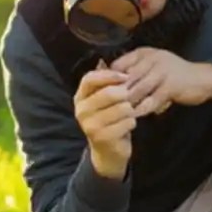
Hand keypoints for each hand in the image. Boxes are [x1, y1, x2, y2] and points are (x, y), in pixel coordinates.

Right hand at [74, 63, 134, 179]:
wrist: (108, 151)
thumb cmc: (108, 120)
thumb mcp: (103, 101)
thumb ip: (104, 83)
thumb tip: (104, 60)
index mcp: (80, 97)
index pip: (90, 79)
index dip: (109, 75)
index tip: (125, 76)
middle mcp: (81, 111)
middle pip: (110, 93)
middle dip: (126, 95)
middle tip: (130, 100)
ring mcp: (90, 125)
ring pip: (122, 108)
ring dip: (131, 110)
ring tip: (128, 114)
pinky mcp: (102, 137)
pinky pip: (127, 122)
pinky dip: (132, 122)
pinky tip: (128, 125)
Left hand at [110, 47, 211, 114]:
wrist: (202, 79)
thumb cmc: (174, 74)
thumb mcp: (153, 66)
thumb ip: (135, 71)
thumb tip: (110, 80)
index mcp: (144, 53)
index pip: (118, 65)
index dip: (108, 80)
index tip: (101, 94)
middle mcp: (152, 59)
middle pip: (125, 78)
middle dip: (115, 94)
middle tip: (106, 108)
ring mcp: (162, 72)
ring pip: (137, 90)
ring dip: (127, 103)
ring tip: (118, 114)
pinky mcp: (170, 86)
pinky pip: (151, 100)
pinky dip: (142, 109)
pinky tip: (135, 116)